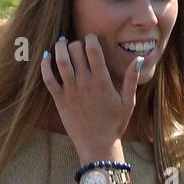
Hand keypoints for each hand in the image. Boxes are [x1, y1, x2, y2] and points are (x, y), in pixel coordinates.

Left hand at [40, 34, 140, 162]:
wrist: (97, 145)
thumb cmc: (114, 124)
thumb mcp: (128, 102)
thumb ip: (131, 80)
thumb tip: (138, 59)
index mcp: (102, 81)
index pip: (93, 50)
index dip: (90, 38)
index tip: (91, 38)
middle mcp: (85, 83)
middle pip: (76, 51)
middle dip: (76, 43)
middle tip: (78, 45)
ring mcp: (71, 91)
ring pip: (61, 61)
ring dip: (59, 48)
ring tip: (61, 44)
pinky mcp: (59, 100)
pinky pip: (48, 78)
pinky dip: (45, 65)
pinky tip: (46, 57)